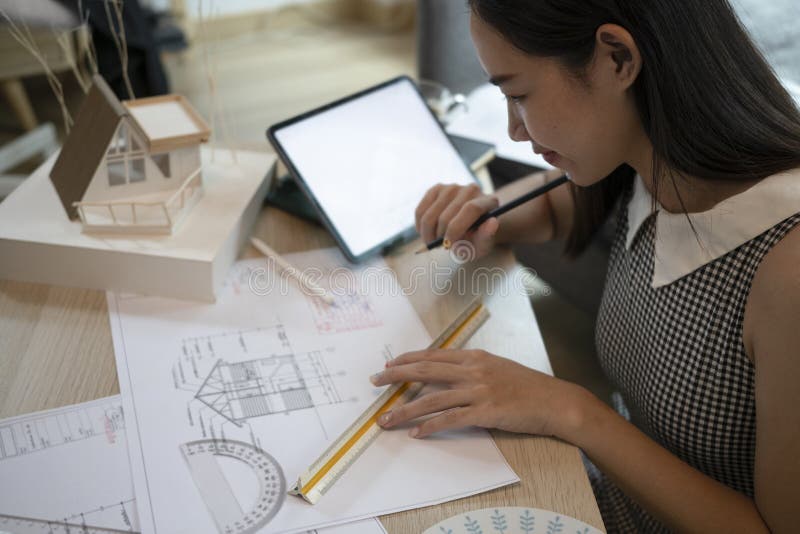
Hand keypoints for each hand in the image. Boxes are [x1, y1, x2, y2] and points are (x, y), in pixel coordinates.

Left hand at [369, 348, 586, 438]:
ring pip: (433, 399)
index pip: (433, 356)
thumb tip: (448, 373)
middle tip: (374, 382)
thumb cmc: (527, 386)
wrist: (554, 401)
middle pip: (426, 371)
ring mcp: (479, 390)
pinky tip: (417, 433)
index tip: (388, 366)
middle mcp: (473, 370)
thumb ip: (472, 368)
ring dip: (406, 410)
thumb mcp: (497, 367)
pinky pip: (451, 419)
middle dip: (396, 377)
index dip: (407, 360)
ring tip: (387, 419)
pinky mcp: (486, 412)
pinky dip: (431, 426)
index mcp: (474, 357)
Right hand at [415, 183, 499, 258]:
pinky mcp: (437, 189)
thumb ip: (487, 237)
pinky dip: (420, 226)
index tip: (448, 244)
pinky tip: (427, 232)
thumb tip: (492, 223)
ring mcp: (452, 187)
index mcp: (488, 202)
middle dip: (440, 236)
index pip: (470, 209)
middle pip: (447, 215)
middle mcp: (471, 190)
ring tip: (434, 242)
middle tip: (441, 247)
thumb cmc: (477, 238)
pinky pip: (420, 210)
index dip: (456, 228)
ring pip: (430, 215)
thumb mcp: (483, 244)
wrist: (471, 226)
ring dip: (428, 234)